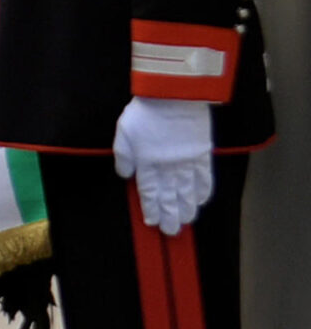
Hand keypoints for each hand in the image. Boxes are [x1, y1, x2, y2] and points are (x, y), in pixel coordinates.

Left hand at [112, 95, 214, 234]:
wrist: (173, 97)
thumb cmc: (145, 113)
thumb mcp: (123, 133)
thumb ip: (124, 157)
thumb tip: (125, 175)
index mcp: (147, 162)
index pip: (149, 192)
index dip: (151, 208)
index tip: (153, 222)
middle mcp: (168, 166)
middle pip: (170, 196)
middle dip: (170, 215)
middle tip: (172, 231)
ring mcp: (187, 160)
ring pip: (187, 190)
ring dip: (187, 208)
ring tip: (186, 221)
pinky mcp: (202, 152)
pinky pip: (204, 176)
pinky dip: (203, 190)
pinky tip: (201, 200)